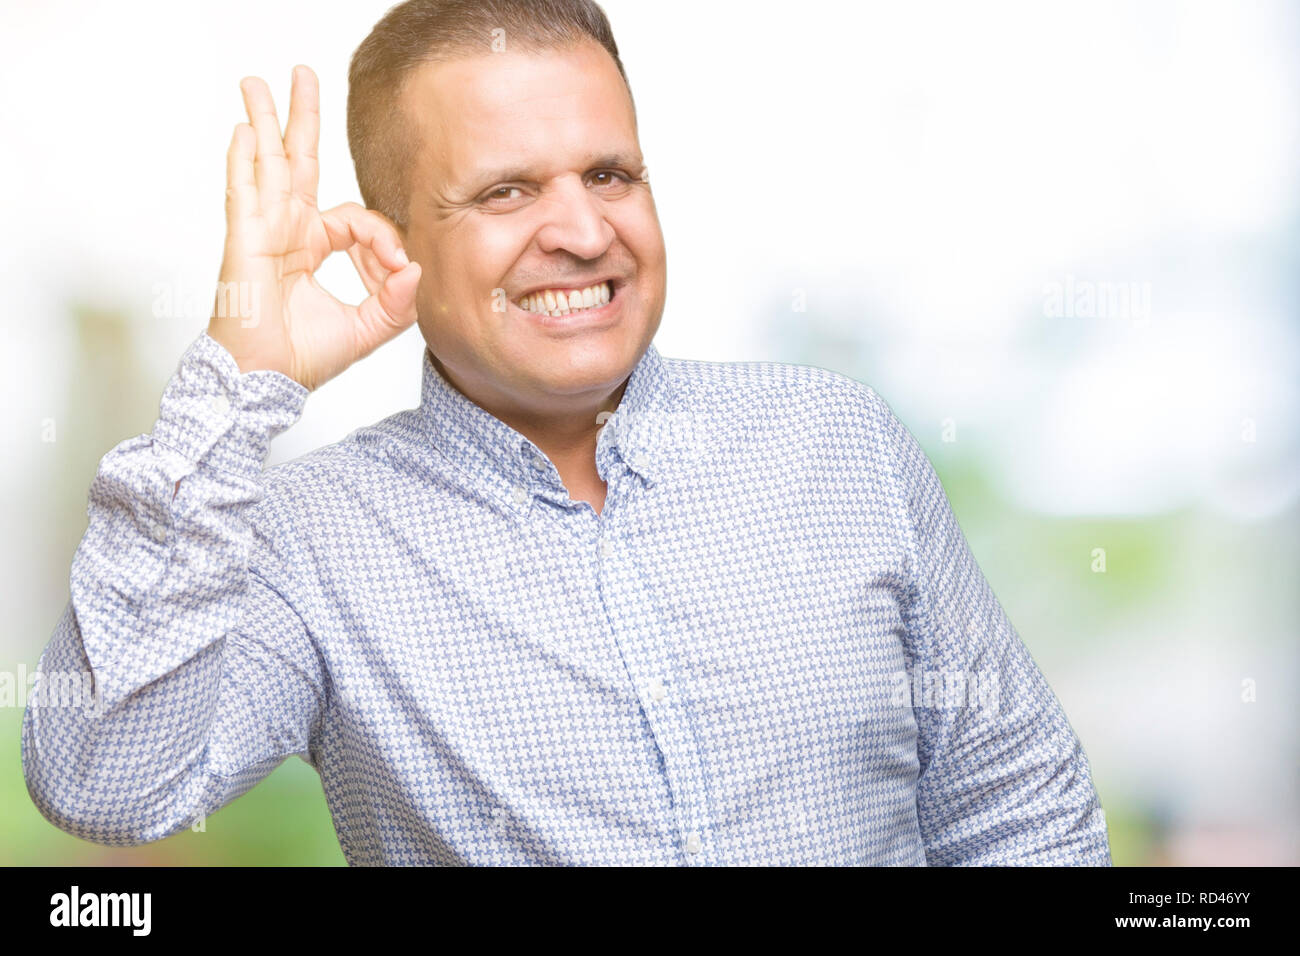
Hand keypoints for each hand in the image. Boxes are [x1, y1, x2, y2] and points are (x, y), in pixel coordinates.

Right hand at [206, 65, 420, 390]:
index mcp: (313, 247)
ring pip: (268, 165)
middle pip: (298, 163)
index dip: (382, 237)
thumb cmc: (304, 358)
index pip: (355, 220)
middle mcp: (288, 231)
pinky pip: (245, 192)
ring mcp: (265, 231)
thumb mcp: (369, 327)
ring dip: (264, 122)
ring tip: (257, 83)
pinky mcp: (247, 241)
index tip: (397, 268)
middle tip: (301, 75)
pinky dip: (244, 161)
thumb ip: (397, 301)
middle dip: (302, 119)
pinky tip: (243, 130)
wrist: (266, 381)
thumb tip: (417, 269)